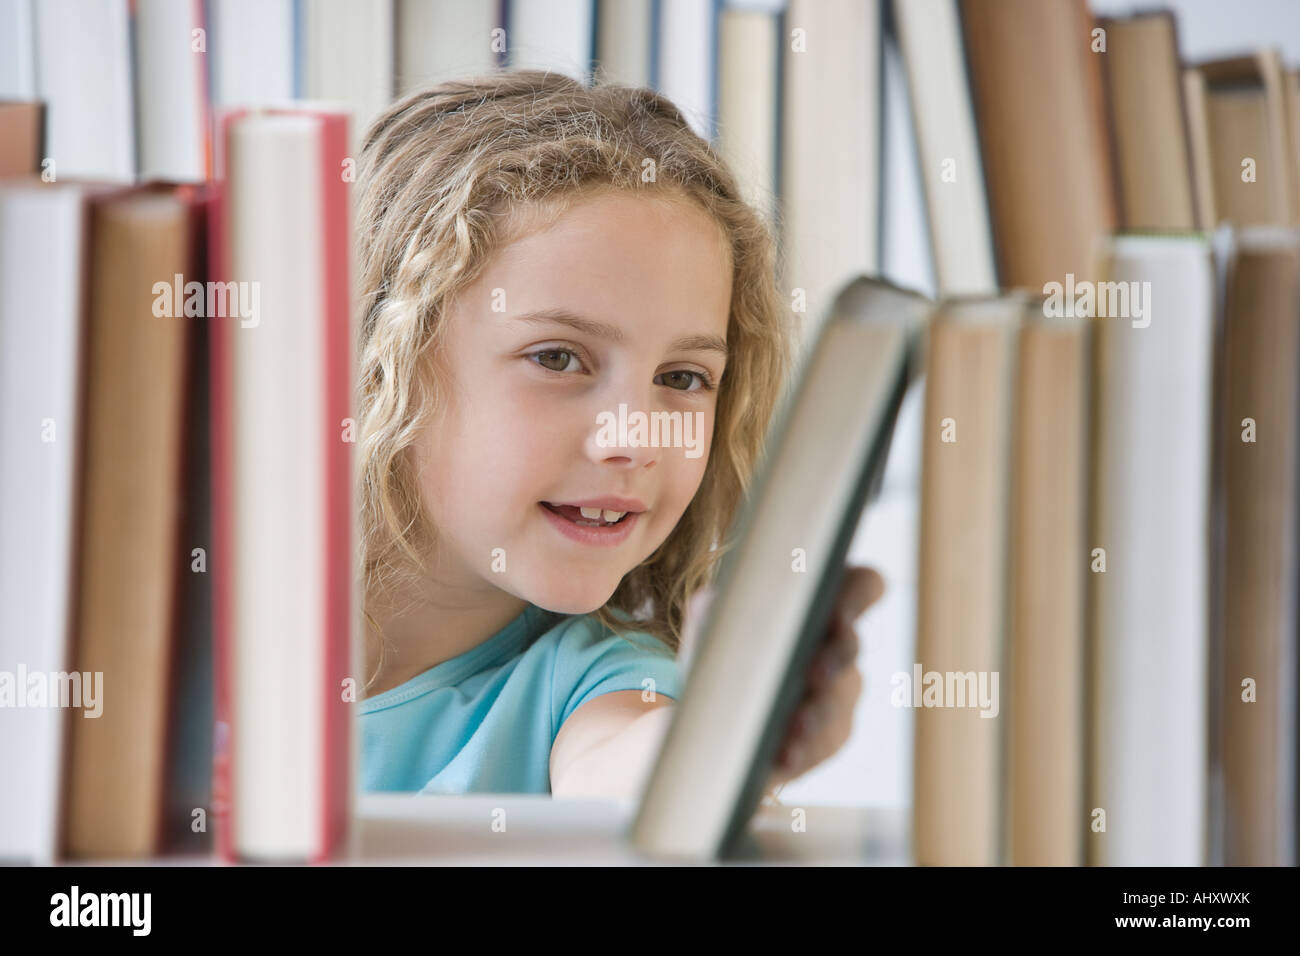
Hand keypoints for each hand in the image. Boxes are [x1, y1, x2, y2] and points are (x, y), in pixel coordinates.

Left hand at [679, 566, 886, 790]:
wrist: (712, 715)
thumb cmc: (724, 653)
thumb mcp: (713, 626)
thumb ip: (714, 609)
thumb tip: (709, 604)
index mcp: (818, 606)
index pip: (861, 586)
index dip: (860, 595)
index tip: (838, 612)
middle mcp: (837, 646)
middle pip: (850, 646)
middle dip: (835, 658)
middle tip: (816, 673)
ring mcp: (839, 694)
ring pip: (840, 701)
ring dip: (818, 713)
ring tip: (795, 725)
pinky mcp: (828, 736)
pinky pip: (824, 744)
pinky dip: (801, 750)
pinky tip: (782, 755)